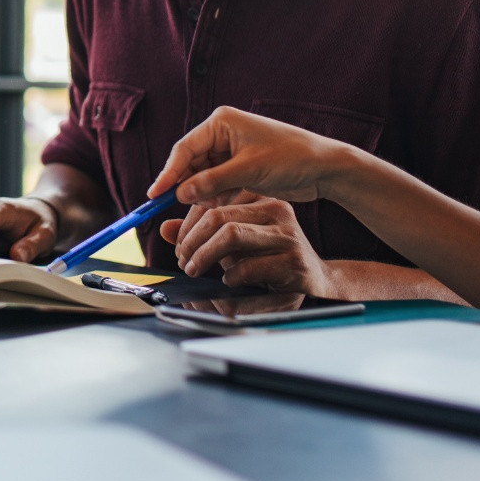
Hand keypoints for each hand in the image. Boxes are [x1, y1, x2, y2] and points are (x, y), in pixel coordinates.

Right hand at [149, 106, 363, 207]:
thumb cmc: (290, 159)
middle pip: (190, 162)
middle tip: (171, 208)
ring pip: (202, 176)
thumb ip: (210, 182)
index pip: (185, 148)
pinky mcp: (240, 167)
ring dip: (202, 193)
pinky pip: (216, 183)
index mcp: (222, 123)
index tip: (155, 194)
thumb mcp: (248, 170)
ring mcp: (231, 151)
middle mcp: (223, 134)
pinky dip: (215, 196)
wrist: (324, 168)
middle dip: (185, 185)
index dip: (168, 173)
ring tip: (206, 208)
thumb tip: (179, 194)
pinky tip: (219, 205)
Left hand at [159, 192, 335, 296]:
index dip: (188, 225)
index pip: (212, 203)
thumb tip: (164, 228)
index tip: (178, 246)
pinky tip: (229, 281)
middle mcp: (275, 210)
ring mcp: (287, 235)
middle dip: (192, 241)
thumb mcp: (233, 243)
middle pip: (218, 217)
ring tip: (195, 270)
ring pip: (231, 235)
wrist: (314, 279)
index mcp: (260, 199)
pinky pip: (248, 266)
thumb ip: (201, 234)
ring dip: (205, 256)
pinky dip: (230, 276)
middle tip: (183, 261)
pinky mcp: (293, 261)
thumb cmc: (269, 258)